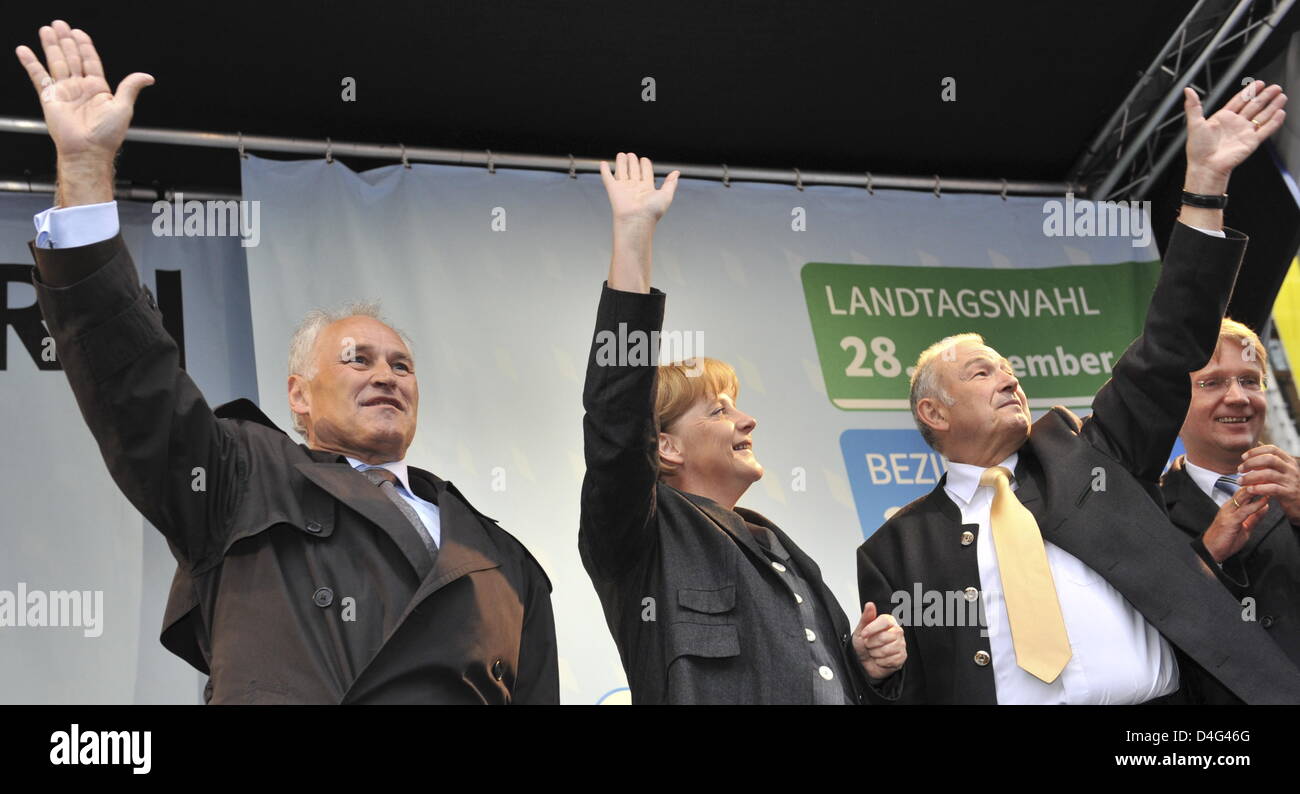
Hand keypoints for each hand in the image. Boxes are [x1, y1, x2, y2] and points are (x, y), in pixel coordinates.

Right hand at [15, 20, 152, 204]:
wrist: (88, 150)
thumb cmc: (107, 135)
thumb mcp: (123, 107)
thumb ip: (130, 87)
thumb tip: (148, 77)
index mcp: (98, 88)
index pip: (90, 61)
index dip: (84, 46)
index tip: (78, 32)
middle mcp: (80, 88)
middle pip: (71, 58)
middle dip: (65, 41)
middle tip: (59, 24)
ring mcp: (64, 92)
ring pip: (56, 62)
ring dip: (50, 46)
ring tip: (46, 30)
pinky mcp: (49, 98)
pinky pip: (38, 77)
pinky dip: (30, 63)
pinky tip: (24, 51)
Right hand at [599, 152, 678, 224]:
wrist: (637, 220)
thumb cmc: (652, 211)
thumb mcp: (666, 195)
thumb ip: (670, 183)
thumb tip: (676, 173)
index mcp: (647, 189)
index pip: (646, 173)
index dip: (645, 165)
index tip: (644, 159)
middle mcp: (635, 188)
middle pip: (633, 171)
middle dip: (633, 162)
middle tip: (631, 155)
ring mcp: (623, 188)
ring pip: (622, 172)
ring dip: (621, 163)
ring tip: (621, 154)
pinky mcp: (613, 189)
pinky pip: (607, 177)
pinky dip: (604, 170)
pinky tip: (603, 163)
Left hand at [852, 601, 905, 680]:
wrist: (865, 663)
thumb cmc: (863, 645)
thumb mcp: (860, 630)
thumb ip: (866, 617)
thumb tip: (870, 604)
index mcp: (889, 622)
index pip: (885, 621)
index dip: (872, 628)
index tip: (864, 634)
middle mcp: (897, 632)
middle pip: (884, 637)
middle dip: (871, 644)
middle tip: (869, 645)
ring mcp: (901, 645)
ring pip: (886, 650)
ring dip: (875, 653)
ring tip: (874, 652)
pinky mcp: (902, 657)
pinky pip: (890, 660)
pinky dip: (880, 662)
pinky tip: (880, 659)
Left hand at [1183, 81, 1286, 190]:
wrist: (1206, 167)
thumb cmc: (1198, 149)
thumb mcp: (1194, 123)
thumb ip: (1193, 106)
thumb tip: (1188, 91)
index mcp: (1223, 118)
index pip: (1239, 101)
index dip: (1249, 92)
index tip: (1258, 83)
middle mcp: (1235, 124)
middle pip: (1254, 106)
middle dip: (1265, 96)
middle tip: (1275, 87)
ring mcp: (1244, 133)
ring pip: (1262, 116)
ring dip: (1272, 106)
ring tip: (1281, 96)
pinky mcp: (1251, 142)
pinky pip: (1265, 130)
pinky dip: (1274, 122)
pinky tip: (1280, 113)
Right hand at [1203, 486, 1269, 562]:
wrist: (1211, 550)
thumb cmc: (1225, 540)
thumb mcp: (1244, 528)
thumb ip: (1254, 517)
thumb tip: (1265, 507)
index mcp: (1230, 507)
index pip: (1243, 492)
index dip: (1254, 485)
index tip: (1266, 480)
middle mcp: (1228, 507)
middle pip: (1243, 491)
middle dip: (1256, 484)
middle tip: (1269, 477)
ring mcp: (1228, 513)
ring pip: (1244, 497)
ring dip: (1257, 490)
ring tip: (1269, 485)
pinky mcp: (1230, 520)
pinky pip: (1245, 510)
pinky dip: (1256, 505)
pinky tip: (1265, 501)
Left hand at [1239, 444, 1299, 521]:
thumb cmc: (1285, 484)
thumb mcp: (1280, 470)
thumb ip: (1269, 460)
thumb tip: (1255, 443)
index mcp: (1288, 460)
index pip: (1272, 449)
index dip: (1255, 451)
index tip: (1243, 457)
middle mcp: (1291, 469)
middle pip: (1269, 459)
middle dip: (1251, 463)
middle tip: (1240, 469)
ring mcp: (1290, 481)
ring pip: (1268, 474)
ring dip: (1250, 477)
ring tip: (1240, 481)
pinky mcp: (1288, 493)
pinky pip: (1272, 488)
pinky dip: (1258, 488)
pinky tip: (1249, 490)